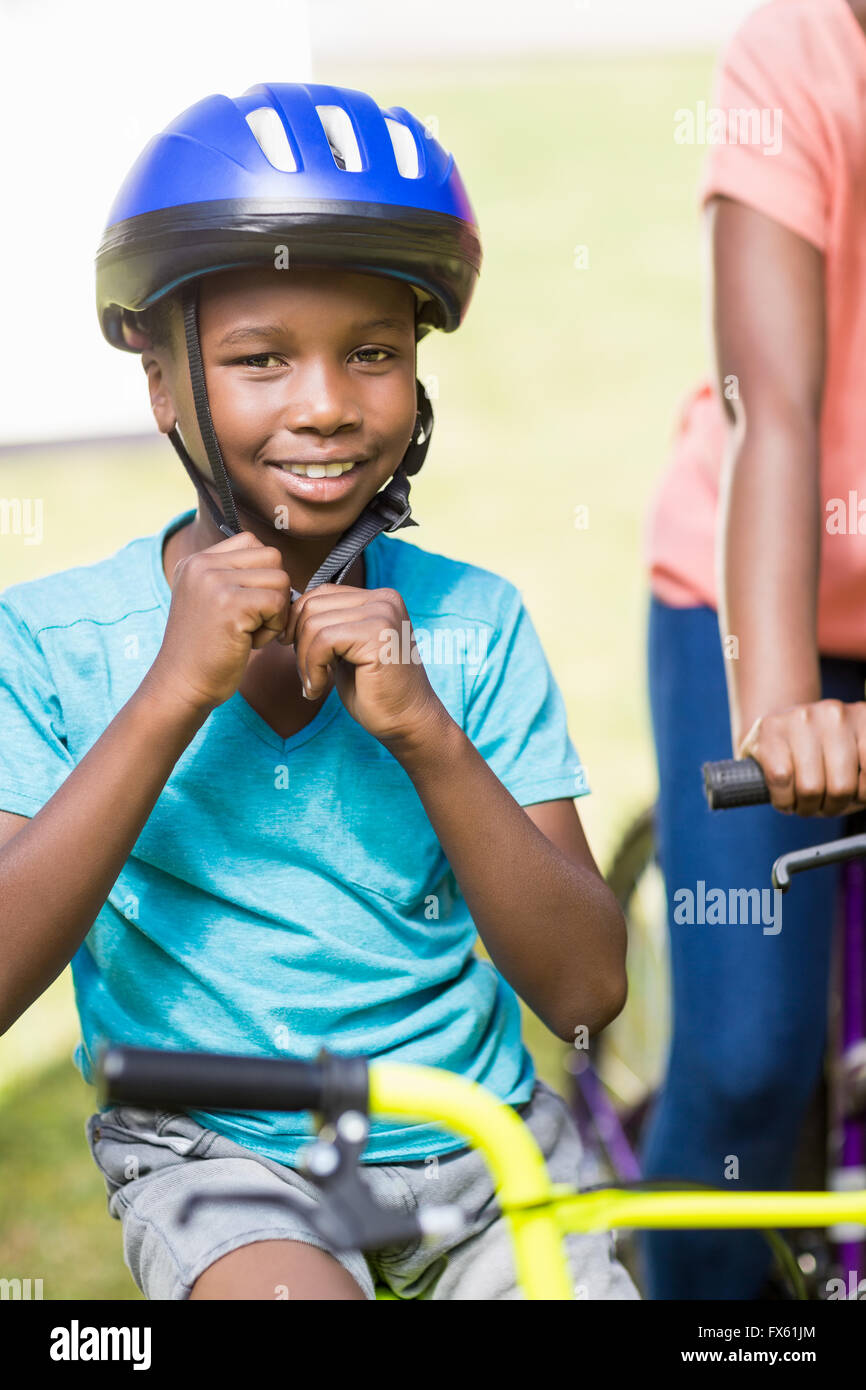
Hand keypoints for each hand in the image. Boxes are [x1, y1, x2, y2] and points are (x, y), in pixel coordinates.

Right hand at [145, 531, 292, 714]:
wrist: (181, 686)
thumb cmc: (206, 650)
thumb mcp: (211, 601)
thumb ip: (235, 577)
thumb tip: (283, 567)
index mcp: (195, 561)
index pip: (252, 542)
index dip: (263, 575)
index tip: (248, 606)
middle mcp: (201, 564)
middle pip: (272, 557)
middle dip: (274, 592)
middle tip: (253, 622)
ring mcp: (214, 582)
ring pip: (281, 579)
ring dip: (275, 612)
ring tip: (249, 633)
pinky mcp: (230, 604)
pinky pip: (278, 603)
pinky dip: (273, 628)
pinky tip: (249, 643)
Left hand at [285, 583, 445, 749]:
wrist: (408, 722)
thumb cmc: (374, 690)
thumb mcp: (346, 649)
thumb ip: (328, 625)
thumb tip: (286, 611)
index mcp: (379, 598)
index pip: (320, 594)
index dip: (298, 623)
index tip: (296, 652)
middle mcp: (384, 599)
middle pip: (312, 606)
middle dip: (299, 643)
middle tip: (307, 675)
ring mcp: (383, 614)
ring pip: (313, 624)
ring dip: (304, 660)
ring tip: (315, 684)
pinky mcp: (378, 636)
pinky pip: (323, 641)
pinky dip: (312, 668)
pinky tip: (320, 688)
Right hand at [739, 699, 865, 815]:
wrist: (782, 728)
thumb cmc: (823, 754)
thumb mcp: (854, 759)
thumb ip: (864, 778)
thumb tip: (862, 798)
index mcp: (863, 718)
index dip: (861, 795)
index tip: (852, 796)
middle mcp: (834, 714)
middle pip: (840, 787)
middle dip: (833, 807)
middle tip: (826, 806)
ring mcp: (801, 718)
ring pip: (810, 787)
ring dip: (808, 808)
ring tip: (805, 804)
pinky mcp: (772, 728)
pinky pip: (781, 779)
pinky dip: (784, 800)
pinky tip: (787, 798)